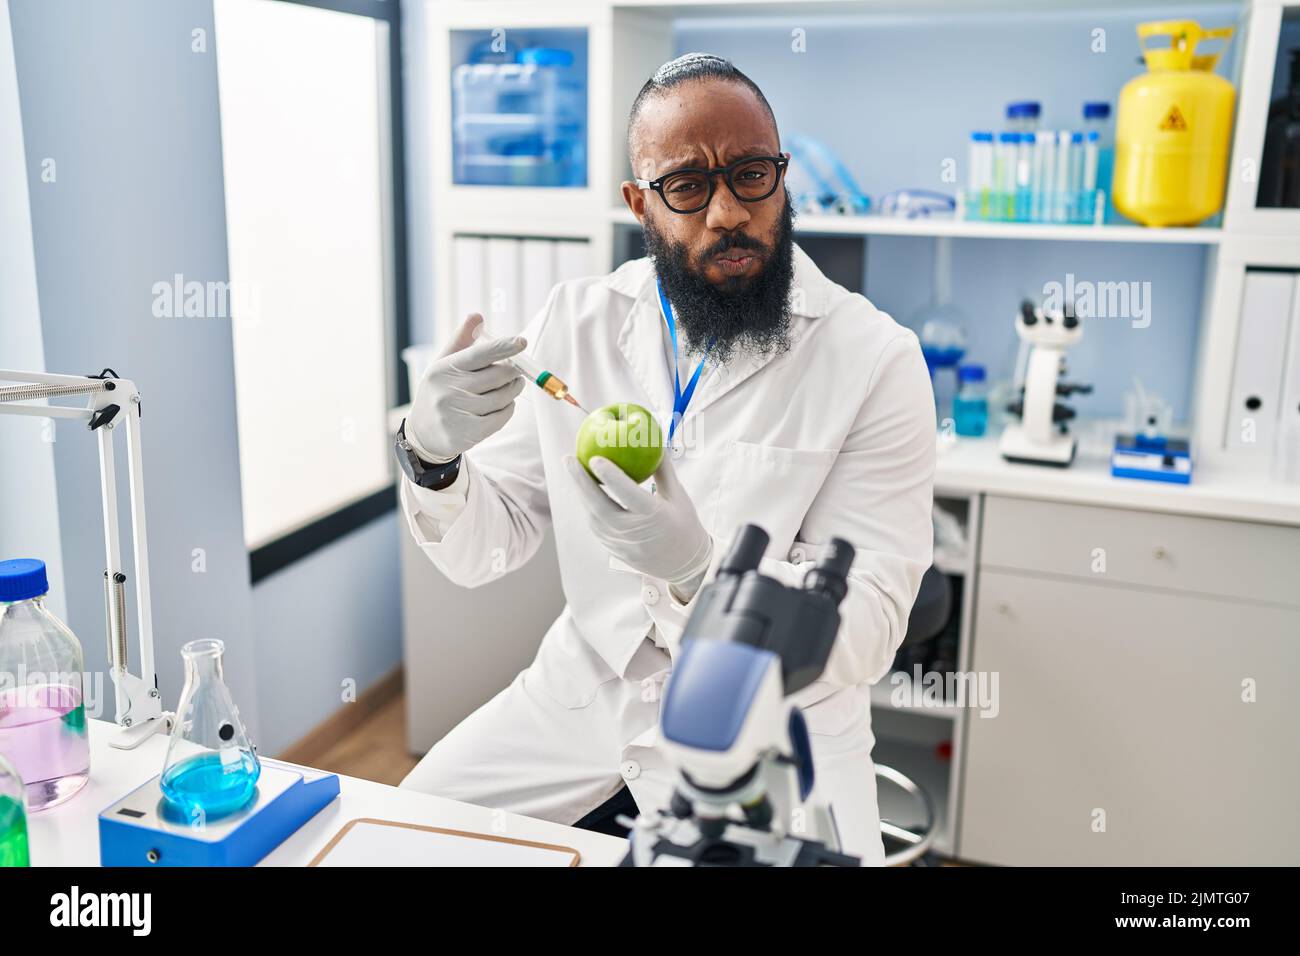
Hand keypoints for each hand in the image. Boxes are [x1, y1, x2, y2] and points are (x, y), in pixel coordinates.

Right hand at [408, 314, 527, 461]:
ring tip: (512, 387)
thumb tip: (477, 316)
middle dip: (514, 372)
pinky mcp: (468, 432)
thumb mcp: (443, 365)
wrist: (422, 433)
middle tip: (518, 372)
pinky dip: (508, 410)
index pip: (480, 354)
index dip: (504, 347)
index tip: (522, 342)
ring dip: (513, 391)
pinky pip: (501, 417)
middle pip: (498, 376)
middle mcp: (449, 389)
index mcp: (445, 369)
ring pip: (503, 398)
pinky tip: (505, 406)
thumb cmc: (439, 392)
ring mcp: (458, 412)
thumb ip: (462, 341)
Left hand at [564, 451, 712, 593]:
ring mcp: (621, 544)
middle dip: (580, 481)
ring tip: (573, 469)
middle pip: (600, 506)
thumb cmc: (683, 525)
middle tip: (568, 459)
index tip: (595, 458)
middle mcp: (634, 532)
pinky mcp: (612, 550)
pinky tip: (584, 490)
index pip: (629, 494)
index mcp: (655, 517)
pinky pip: (596, 525)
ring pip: (593, 516)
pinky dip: (588, 506)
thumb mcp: (678, 496)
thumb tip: (653, 441)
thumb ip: (663, 469)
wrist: (682, 564)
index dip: (611, 477)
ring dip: (581, 492)